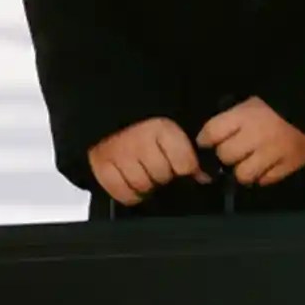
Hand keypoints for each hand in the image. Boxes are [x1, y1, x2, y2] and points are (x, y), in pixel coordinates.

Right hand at [88, 118, 209, 205]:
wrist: (109, 111)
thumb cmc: (145, 122)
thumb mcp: (171, 129)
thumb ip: (189, 152)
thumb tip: (203, 177)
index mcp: (161, 128)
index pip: (184, 164)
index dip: (185, 167)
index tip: (181, 165)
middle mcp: (139, 141)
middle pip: (162, 176)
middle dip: (163, 174)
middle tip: (158, 166)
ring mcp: (119, 154)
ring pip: (142, 186)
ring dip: (146, 184)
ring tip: (145, 173)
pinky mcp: (102, 166)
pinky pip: (122, 193)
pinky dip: (129, 194)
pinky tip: (132, 184)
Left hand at [197, 97, 304, 186]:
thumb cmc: (283, 100)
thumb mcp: (254, 101)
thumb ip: (235, 117)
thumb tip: (212, 136)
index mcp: (246, 114)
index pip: (212, 132)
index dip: (205, 139)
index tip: (206, 142)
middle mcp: (256, 136)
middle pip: (226, 155)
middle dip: (226, 154)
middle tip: (233, 150)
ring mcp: (273, 154)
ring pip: (243, 174)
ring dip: (243, 170)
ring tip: (249, 163)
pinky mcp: (289, 166)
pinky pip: (265, 181)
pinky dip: (263, 176)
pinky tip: (266, 166)